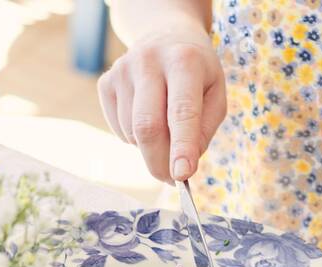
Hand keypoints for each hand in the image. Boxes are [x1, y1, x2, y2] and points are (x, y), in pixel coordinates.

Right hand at [97, 33, 226, 183]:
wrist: (166, 33)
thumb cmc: (196, 71)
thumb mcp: (215, 93)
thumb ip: (203, 130)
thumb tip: (181, 166)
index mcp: (184, 60)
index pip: (181, 110)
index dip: (181, 146)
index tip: (182, 175)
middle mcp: (149, 61)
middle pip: (147, 126)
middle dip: (159, 162)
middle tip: (170, 178)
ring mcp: (122, 70)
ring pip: (132, 133)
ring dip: (150, 147)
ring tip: (165, 127)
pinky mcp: (106, 82)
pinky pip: (118, 129)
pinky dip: (134, 138)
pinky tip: (147, 116)